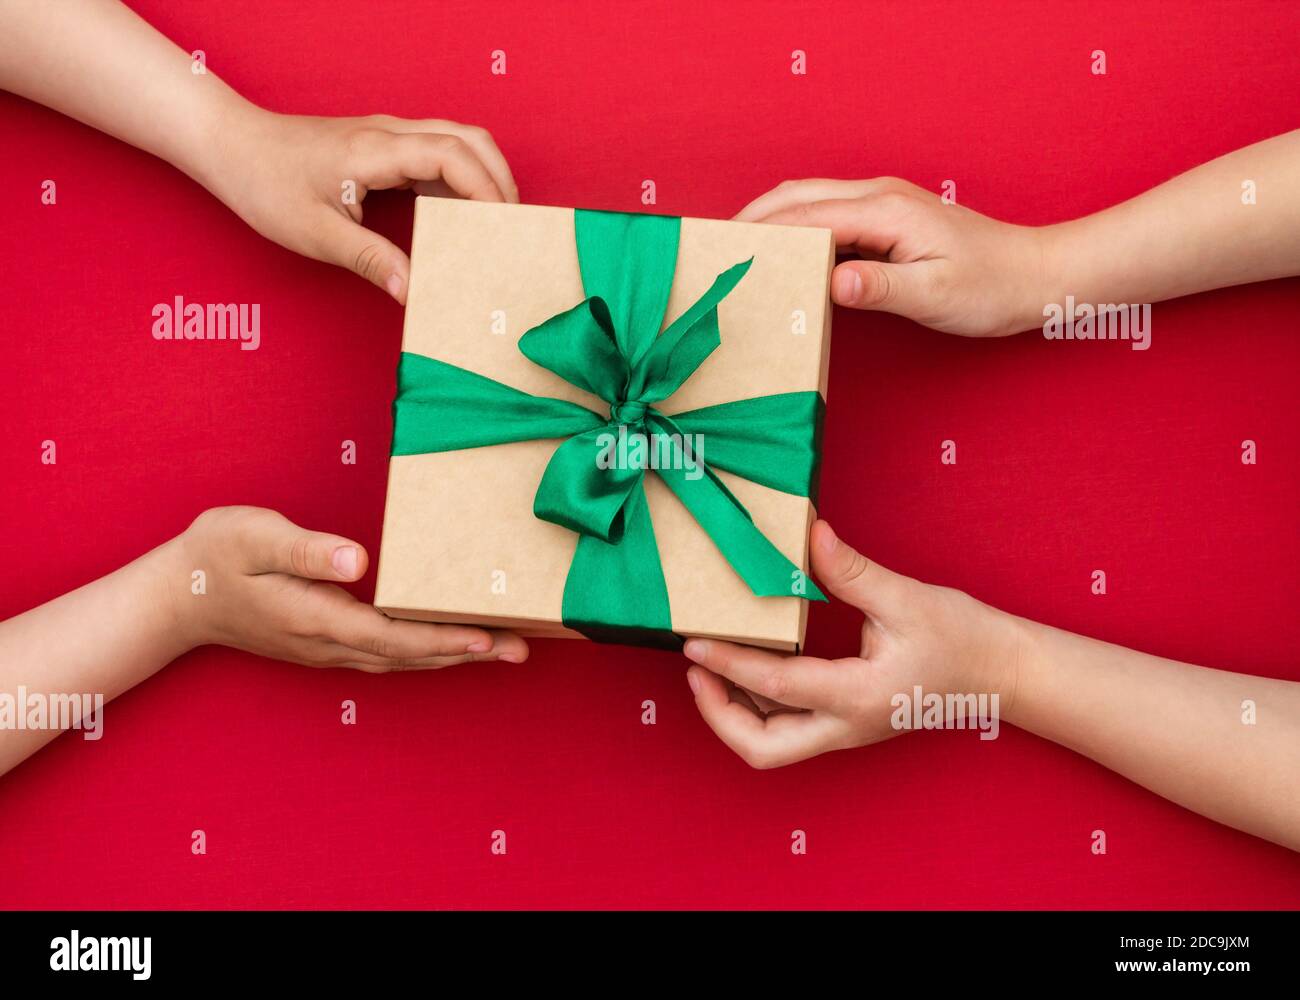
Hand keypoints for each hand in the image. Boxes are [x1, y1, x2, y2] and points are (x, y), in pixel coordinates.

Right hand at [170, 506, 527, 670]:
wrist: (176, 597)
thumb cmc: (214, 557)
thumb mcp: (252, 538)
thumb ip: (305, 550)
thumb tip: (358, 561)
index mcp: (314, 618)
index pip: (391, 637)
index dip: (441, 640)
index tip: (485, 637)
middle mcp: (327, 644)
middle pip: (409, 657)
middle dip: (466, 653)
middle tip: (521, 649)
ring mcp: (328, 651)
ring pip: (402, 661)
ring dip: (453, 658)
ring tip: (503, 649)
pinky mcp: (327, 645)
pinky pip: (388, 656)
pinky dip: (426, 654)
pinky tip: (450, 646)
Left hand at [203, 110, 518, 302]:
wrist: (231, 148)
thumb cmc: (266, 185)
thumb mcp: (316, 233)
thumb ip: (370, 260)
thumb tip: (412, 292)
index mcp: (377, 151)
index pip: (454, 156)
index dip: (487, 190)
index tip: (503, 228)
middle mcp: (390, 134)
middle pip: (470, 139)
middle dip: (500, 181)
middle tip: (511, 228)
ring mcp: (388, 136)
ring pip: (459, 141)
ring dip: (484, 176)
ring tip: (493, 224)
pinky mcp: (384, 146)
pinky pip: (438, 154)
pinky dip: (461, 180)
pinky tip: (458, 217)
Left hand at [684, 520, 1020, 767]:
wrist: (1002, 673)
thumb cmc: (963, 637)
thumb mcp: (906, 598)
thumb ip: (852, 571)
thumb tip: (811, 534)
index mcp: (858, 696)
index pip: (775, 687)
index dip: (728, 663)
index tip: (692, 644)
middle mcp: (846, 725)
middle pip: (762, 748)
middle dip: (718, 714)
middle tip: (696, 668)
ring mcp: (847, 730)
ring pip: (773, 744)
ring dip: (735, 712)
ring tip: (712, 665)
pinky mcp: (849, 722)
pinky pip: (790, 727)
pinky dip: (760, 704)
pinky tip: (751, 666)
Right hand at [736, 178, 1047, 336]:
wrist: (1033, 276)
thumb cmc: (989, 288)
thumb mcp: (934, 295)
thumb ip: (880, 287)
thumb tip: (831, 282)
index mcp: (883, 211)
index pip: (804, 214)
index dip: (759, 231)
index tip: (721, 250)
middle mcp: (877, 197)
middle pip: (796, 196)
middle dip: (752, 218)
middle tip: (713, 249)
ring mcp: (881, 205)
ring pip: (809, 201)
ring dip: (771, 221)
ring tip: (736, 252)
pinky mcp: (886, 221)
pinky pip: (828, 217)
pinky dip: (796, 231)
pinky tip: (783, 259)